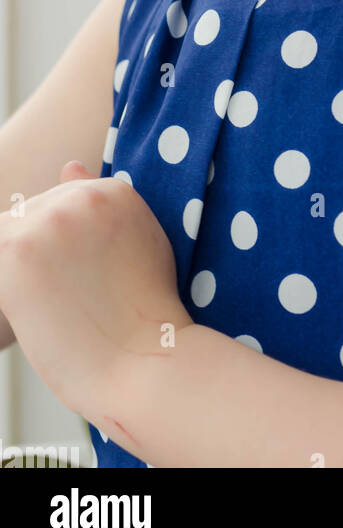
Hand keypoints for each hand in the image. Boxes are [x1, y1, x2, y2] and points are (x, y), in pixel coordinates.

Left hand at [0, 162, 191, 424]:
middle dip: (39, 254)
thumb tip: (68, 166)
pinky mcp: (18, 246)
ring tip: (57, 302)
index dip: (63, 246)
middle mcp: (83, 194)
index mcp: (116, 190)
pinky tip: (34, 306)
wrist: (143, 361)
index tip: (79, 279)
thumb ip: (103, 203)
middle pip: (31, 214)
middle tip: (71, 295)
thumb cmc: (142, 315)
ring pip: (8, 234)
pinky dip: (7, 285)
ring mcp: (50, 217)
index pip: (62, 203)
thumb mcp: (140, 242)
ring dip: (20, 268)